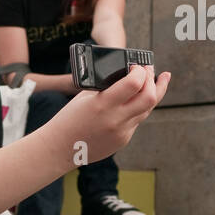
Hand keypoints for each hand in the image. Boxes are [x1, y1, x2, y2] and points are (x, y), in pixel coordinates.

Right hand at [48, 65, 170, 163]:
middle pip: (150, 97)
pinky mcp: (122, 140)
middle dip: (155, 81)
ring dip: (153, 93)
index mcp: (102, 104)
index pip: (134, 83)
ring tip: (155, 82)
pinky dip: (137, 109)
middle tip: (150, 70)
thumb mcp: (84, 97)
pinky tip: (135, 102)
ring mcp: (121, 132)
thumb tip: (126, 76)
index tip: (136, 66)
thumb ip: (107, 88)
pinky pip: (136, 121)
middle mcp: (115, 119)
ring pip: (147, 110)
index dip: (140, 71)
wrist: (59, 148)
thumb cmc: (68, 119)